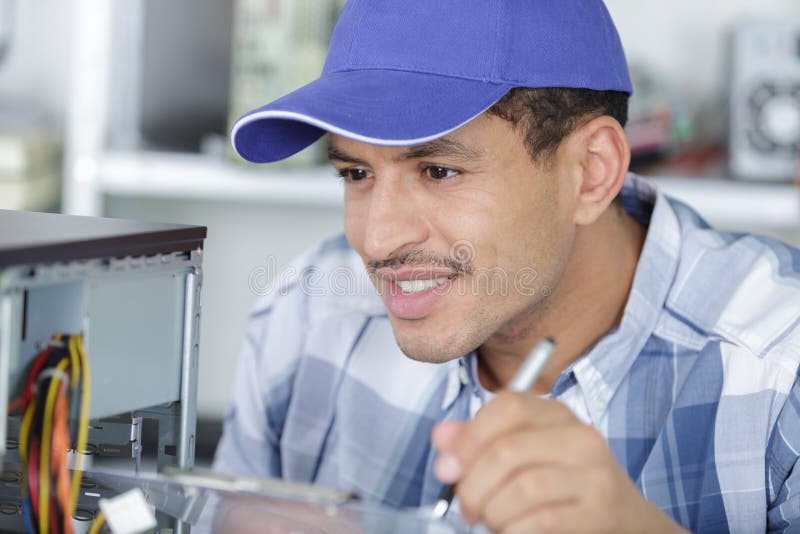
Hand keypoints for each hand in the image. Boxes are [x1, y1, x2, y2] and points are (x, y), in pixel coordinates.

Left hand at [431, 392, 686, 532]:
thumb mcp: (523, 455)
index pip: (507, 405)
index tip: (448, 468)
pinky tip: (511, 531)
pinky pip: (541, 520)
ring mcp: (595, 473)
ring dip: (493, 512)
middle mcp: (580, 436)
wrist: (626, 521)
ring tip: (491, 520)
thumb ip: (479, 443)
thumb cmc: (562, 486)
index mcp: (556, 413)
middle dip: (472, 485)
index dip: (469, 437)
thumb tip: (441, 437)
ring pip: (522, 488)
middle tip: (466, 507)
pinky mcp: (601, 511)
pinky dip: (512, 530)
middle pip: (507, 450)